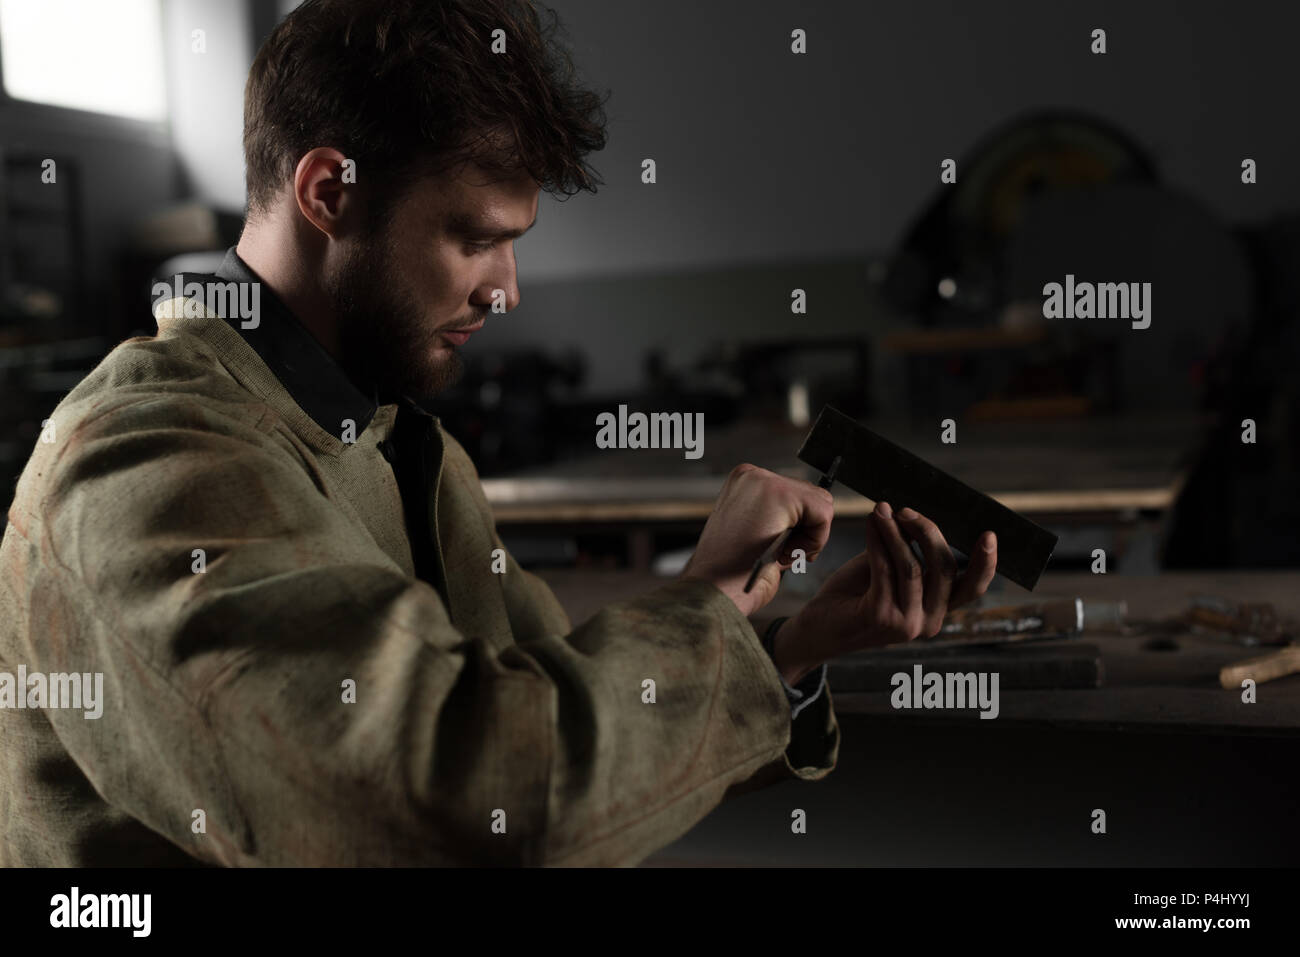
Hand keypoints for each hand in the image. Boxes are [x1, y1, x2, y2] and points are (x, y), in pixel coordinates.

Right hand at [679, 463, 834, 618]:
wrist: (713, 590)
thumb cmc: (732, 575)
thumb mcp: (757, 536)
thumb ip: (779, 519)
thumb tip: (811, 518)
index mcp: (744, 483)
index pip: (797, 497)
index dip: (797, 529)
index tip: (775, 548)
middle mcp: (752, 475)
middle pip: (812, 497)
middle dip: (804, 532)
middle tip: (777, 554)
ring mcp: (764, 481)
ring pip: (821, 504)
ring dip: (808, 538)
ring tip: (777, 554)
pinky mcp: (780, 494)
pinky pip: (823, 514)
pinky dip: (814, 541)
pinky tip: (784, 553)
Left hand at [771, 501, 996, 684]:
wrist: (817, 627)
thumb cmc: (854, 595)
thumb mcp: (888, 569)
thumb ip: (909, 551)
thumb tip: (919, 517)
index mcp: (938, 610)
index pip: (972, 587)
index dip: (986, 563)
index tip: (989, 534)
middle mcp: (929, 622)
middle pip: (945, 568)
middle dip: (928, 531)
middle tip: (906, 510)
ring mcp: (907, 624)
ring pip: (913, 566)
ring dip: (896, 532)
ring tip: (881, 511)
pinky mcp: (882, 618)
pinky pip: (885, 568)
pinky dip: (877, 540)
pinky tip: (870, 524)